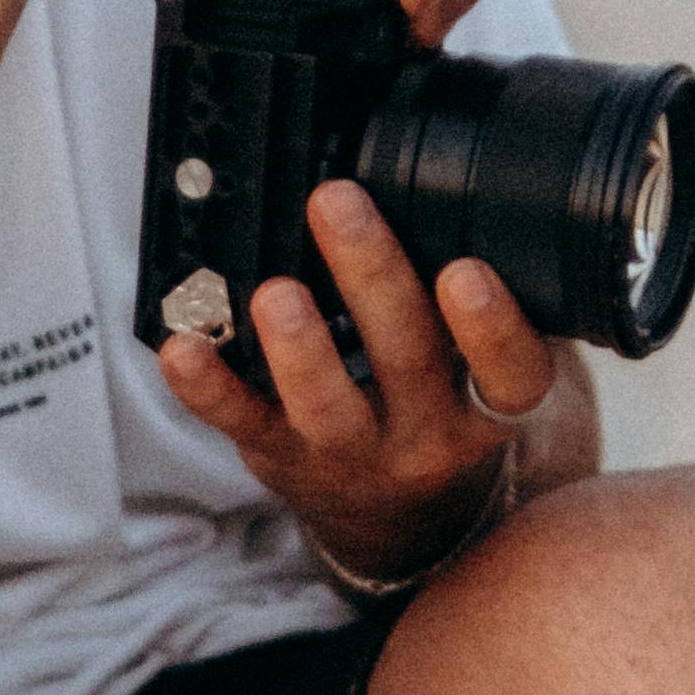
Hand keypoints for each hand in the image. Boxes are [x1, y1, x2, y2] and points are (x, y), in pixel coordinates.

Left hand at [157, 180, 556, 587]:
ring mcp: (350, 452)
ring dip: (299, 349)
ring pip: (328, 408)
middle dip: (372, 276)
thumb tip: (425, 180)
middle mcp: (427, 434)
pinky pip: (242, 423)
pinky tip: (182, 347)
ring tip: (275, 294)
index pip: (512, 376)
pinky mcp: (280, 455)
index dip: (493, 330)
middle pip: (408, 359)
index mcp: (483, 403)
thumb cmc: (429, 405)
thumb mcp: (472, 370)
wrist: (386, 513)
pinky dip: (208, 386)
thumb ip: (461, 306)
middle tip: (336, 203)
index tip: (466, 271)